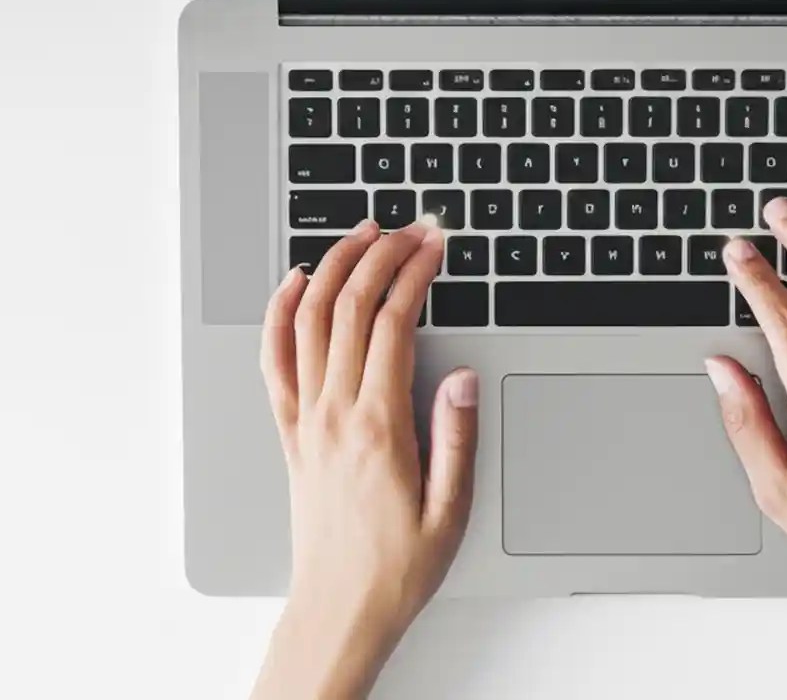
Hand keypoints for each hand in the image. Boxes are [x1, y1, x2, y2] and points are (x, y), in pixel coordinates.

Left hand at [254, 218, 478, 699]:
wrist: (340, 608)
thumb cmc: (398, 567)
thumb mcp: (451, 509)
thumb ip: (457, 437)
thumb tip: (461, 376)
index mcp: (379, 427)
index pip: (393, 324)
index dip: (415, 273)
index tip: (435, 244)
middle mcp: (334, 415)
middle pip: (350, 309)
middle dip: (381, 255)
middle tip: (409, 228)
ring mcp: (306, 420)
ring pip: (309, 322)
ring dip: (332, 269)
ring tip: (359, 235)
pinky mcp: (290, 432)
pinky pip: (275, 360)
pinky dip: (280, 314)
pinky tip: (292, 286)